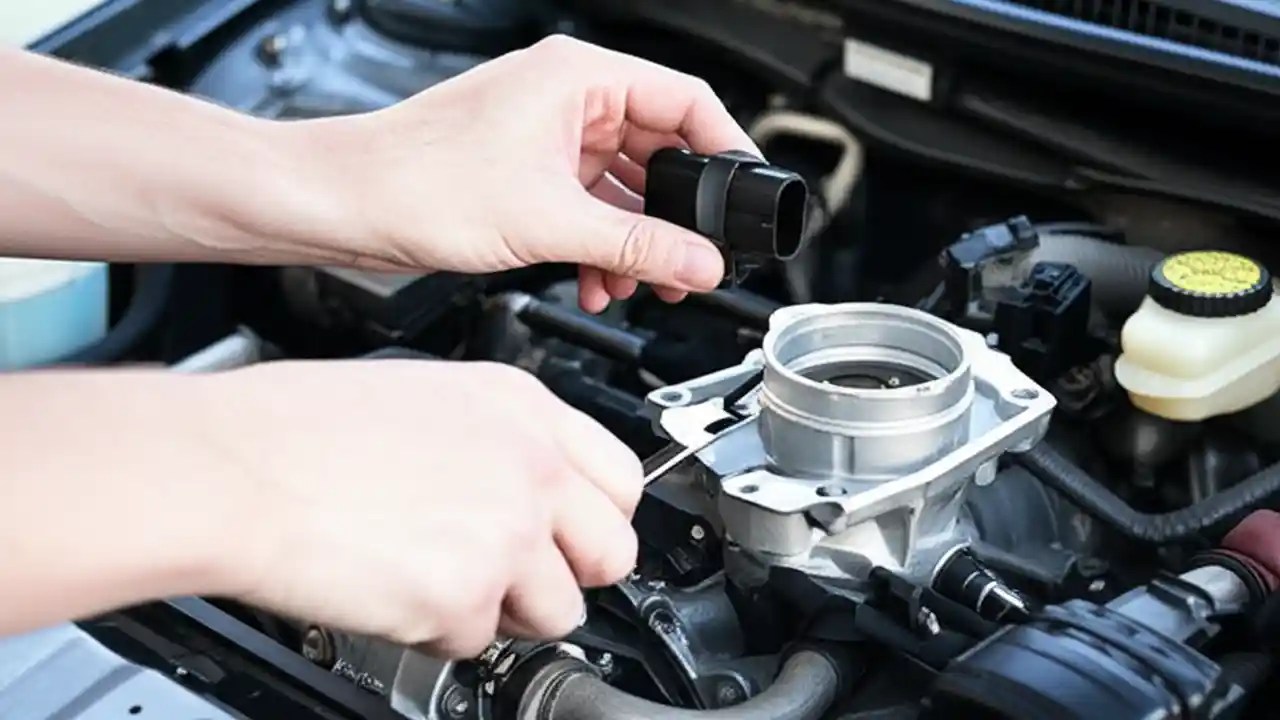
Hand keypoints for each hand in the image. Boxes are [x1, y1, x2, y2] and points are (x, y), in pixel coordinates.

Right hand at [202, 360, 642, 657]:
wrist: (231, 468)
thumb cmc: (296, 429)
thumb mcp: (426, 398)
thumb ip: (497, 444)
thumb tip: (527, 491)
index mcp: (523, 406)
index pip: (621, 479)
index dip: (595, 519)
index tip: (574, 536)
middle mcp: (532, 464)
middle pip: (612, 553)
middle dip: (568, 576)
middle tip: (515, 576)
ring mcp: (508, 531)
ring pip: (560, 611)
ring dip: (506, 612)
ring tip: (438, 582)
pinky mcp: (468, 596)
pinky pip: (480, 640)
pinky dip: (439, 632)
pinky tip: (393, 590)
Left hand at [292, 35, 759, 311]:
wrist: (345, 205)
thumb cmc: (418, 182)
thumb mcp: (551, 222)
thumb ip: (638, 245)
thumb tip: (699, 261)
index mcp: (579, 78)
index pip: (685, 100)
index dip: (726, 151)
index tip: (745, 196)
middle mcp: (566, 98)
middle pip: (657, 151)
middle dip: (676, 216)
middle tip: (692, 262)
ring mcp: (546, 134)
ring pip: (622, 187)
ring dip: (635, 241)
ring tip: (643, 283)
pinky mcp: (527, 171)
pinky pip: (588, 206)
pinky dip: (600, 245)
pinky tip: (598, 282)